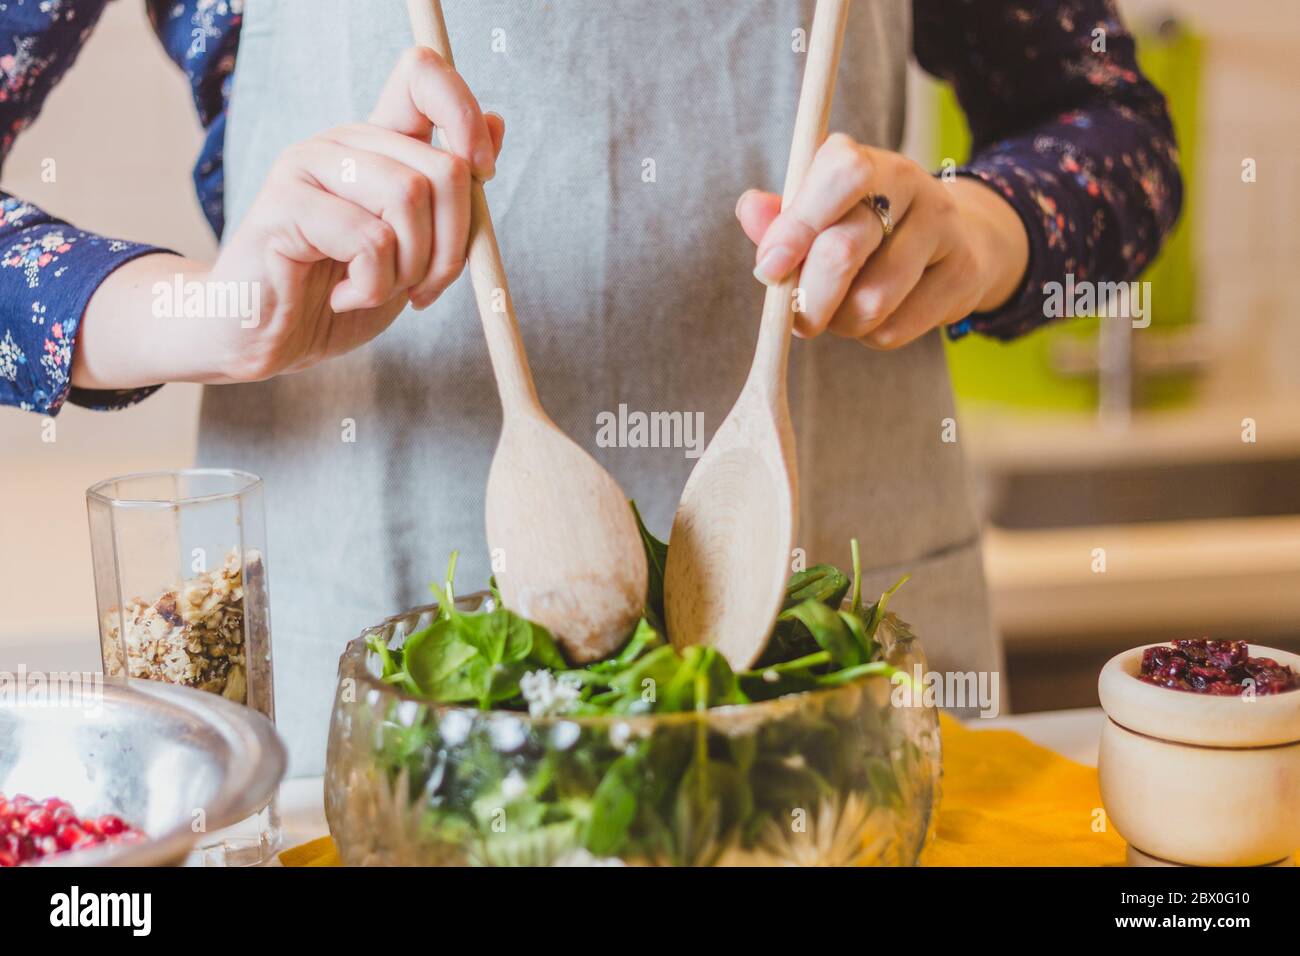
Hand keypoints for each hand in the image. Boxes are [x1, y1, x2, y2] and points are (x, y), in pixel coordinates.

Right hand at [74, 47, 503, 388]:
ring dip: (410, 269)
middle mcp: (344, 142)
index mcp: (378, 144)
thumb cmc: (341, 293)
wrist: (270, 338)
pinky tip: (343, 297)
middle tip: (423, 289)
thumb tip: (498, 123)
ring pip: (409, 197)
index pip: (424, 75)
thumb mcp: (416, 250)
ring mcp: (309, 165)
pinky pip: (368, 239)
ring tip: (376, 290)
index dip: (465, 114)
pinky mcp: (285, 203)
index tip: (483, 174)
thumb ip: (451, 195)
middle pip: (444, 166)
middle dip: (453, 248)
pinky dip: (371, 286)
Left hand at [736, 133, 1028, 349]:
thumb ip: (780, 217)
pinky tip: (876, 316)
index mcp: (865, 161)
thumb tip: (750, 209)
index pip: (839, 175)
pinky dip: (871, 335)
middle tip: (797, 317)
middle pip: (845, 249)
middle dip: (809, 297)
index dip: (797, 226)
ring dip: (841, 322)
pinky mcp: (963, 273)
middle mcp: (910, 183)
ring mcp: (943, 227)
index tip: (768, 269)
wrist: (952, 242)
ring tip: (842, 310)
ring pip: (870, 301)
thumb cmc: (865, 228)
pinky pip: (895, 329)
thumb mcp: (820, 214)